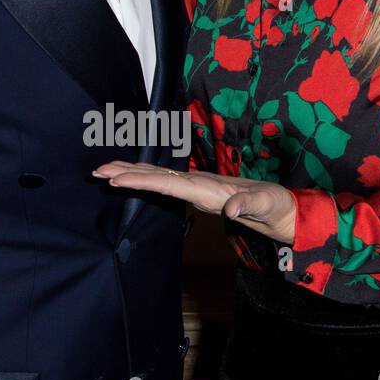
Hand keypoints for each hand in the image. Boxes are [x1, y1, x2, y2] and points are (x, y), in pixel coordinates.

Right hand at [93, 161, 295, 245]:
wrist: (282, 207)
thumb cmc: (275, 206)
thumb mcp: (266, 206)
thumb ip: (248, 204)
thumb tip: (229, 209)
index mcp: (208, 188)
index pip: (169, 183)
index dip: (142, 180)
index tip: (117, 177)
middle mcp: (199, 185)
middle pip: (157, 175)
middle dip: (127, 171)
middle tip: (97, 170)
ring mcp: (198, 188)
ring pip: (159, 178)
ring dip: (133, 174)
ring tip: (106, 172)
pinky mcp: (198, 195)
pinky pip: (166, 185)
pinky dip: (146, 181)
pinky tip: (134, 180)